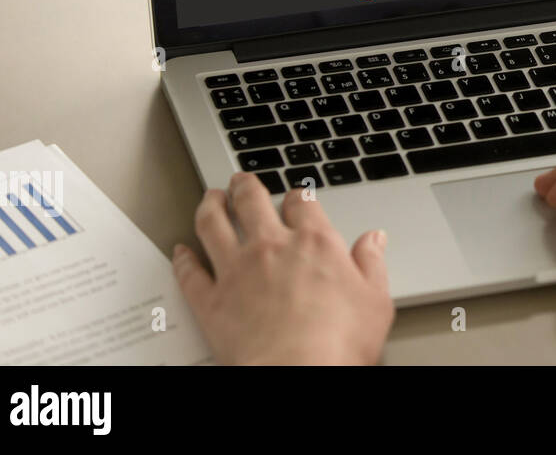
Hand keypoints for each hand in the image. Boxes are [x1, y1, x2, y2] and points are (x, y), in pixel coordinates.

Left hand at [172, 172, 393, 364]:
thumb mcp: (375, 300)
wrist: (297, 374)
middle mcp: (271, 247)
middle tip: (240, 181)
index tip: (297, 197)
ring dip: (209, 206)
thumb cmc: (339, 343)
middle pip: (251, 201)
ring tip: (209, 198)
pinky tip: (180, 251)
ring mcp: (236, 271)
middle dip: (245, 186)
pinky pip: (189, 272)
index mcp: (314, 243)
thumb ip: (372, 264)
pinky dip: (182, 259)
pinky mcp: (211, 301)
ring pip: (213, 225)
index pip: (302, 203)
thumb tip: (374, 240)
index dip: (298, 195)